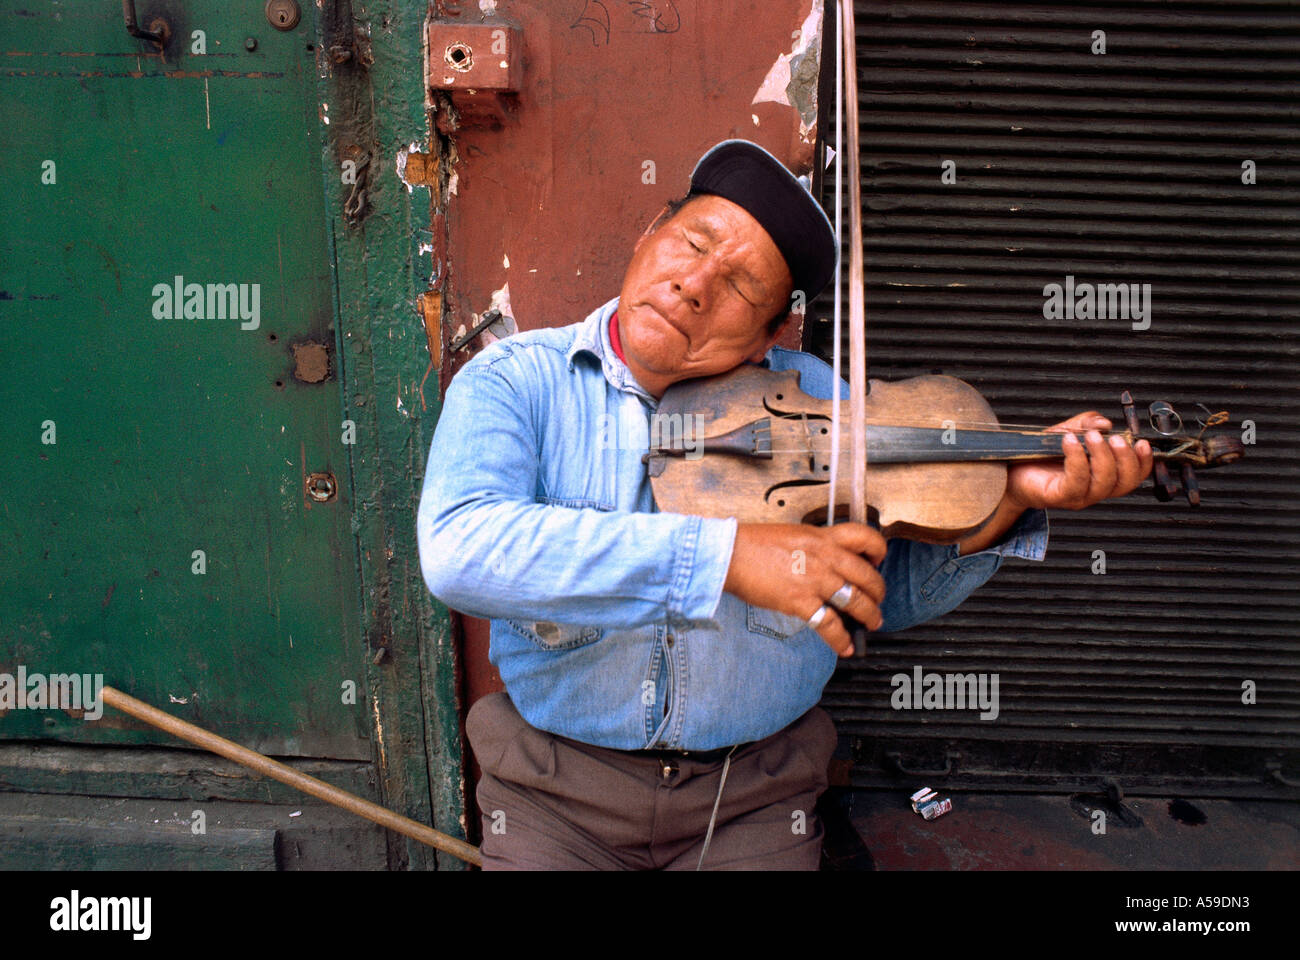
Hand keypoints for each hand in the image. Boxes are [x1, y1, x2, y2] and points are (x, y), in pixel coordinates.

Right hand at [724, 522, 885, 657]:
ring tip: (872, 622)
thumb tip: (827, 562)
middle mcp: (825, 557)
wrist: (730, 554)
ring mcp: (815, 580)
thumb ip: (815, 546)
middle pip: (867, 575)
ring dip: (869, 615)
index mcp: (822, 536)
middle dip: (878, 592)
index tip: (878, 561)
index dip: (878, 550)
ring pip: (856, 600)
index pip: (864, 537)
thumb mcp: (793, 534)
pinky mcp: (800, 602)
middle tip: (878, 599)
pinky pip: (830, 624)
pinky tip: (845, 647)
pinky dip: (840, 639)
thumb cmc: (753, 544)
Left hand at [1006, 412, 1153, 510]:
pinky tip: (1069, 441)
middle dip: (1125, 458)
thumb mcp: (1067, 432)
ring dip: (1102, 455)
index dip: (1144, 462)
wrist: (1008, 471)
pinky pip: (1077, 480)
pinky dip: (1076, 457)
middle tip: (1115, 438)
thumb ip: (1087, 424)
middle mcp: (1094, 489)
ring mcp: (1079, 496)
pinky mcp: (1060, 497)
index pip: (1134, 476)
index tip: (1142, 442)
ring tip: (1091, 436)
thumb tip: (1105, 422)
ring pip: (1104, 482)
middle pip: (1125, 481)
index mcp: (1102, 476)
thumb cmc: (1039, 455)